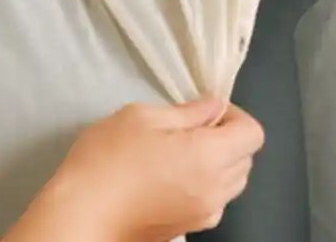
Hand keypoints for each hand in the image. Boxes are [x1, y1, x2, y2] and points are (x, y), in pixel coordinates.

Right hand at [8, 99, 264, 240]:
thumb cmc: (105, 161)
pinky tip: (172, 179)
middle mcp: (215, 189)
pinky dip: (207, 186)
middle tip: (189, 129)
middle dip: (227, 138)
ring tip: (179, 154)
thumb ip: (187, 112)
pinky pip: (215, 202)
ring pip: (234, 182)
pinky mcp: (189, 228)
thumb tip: (214, 107)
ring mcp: (204, 213)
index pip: (253, 133)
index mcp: (207, 156)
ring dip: (219, 163)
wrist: (81, 215)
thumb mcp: (139, 117)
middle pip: (247, 158)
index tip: (205, 112)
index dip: (235, 115)